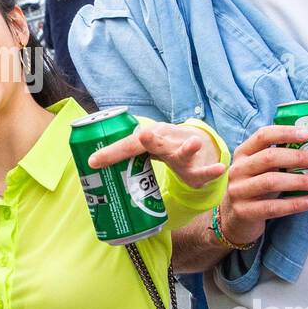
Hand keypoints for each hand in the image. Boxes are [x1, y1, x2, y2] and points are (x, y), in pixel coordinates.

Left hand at [86, 122, 226, 188]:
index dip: (110, 153)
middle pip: (155, 142)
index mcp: (147, 140)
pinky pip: (205, 170)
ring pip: (184, 152)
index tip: (93, 162)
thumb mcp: (142, 151)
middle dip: (148, 140)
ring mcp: (183, 154)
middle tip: (143, 135)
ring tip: (194, 144)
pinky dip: (212, 170)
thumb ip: (122, 160)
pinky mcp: (198, 169)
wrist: (197, 145)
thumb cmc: (162, 149)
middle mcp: (165, 142)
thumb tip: (87, 173)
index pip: (126, 146)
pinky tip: (220, 169)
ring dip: (188, 149)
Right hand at [217, 125, 307, 245]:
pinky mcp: (244, 211)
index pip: (263, 136)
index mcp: (244, 153)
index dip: (285, 133)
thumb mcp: (268, 169)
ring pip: (271, 181)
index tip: (307, 134)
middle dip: (298, 157)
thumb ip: (291, 156)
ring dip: (300, 180)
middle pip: (269, 158)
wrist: (236, 218)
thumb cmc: (259, 187)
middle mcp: (238, 169)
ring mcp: (238, 190)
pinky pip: (273, 207)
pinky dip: (295, 204)